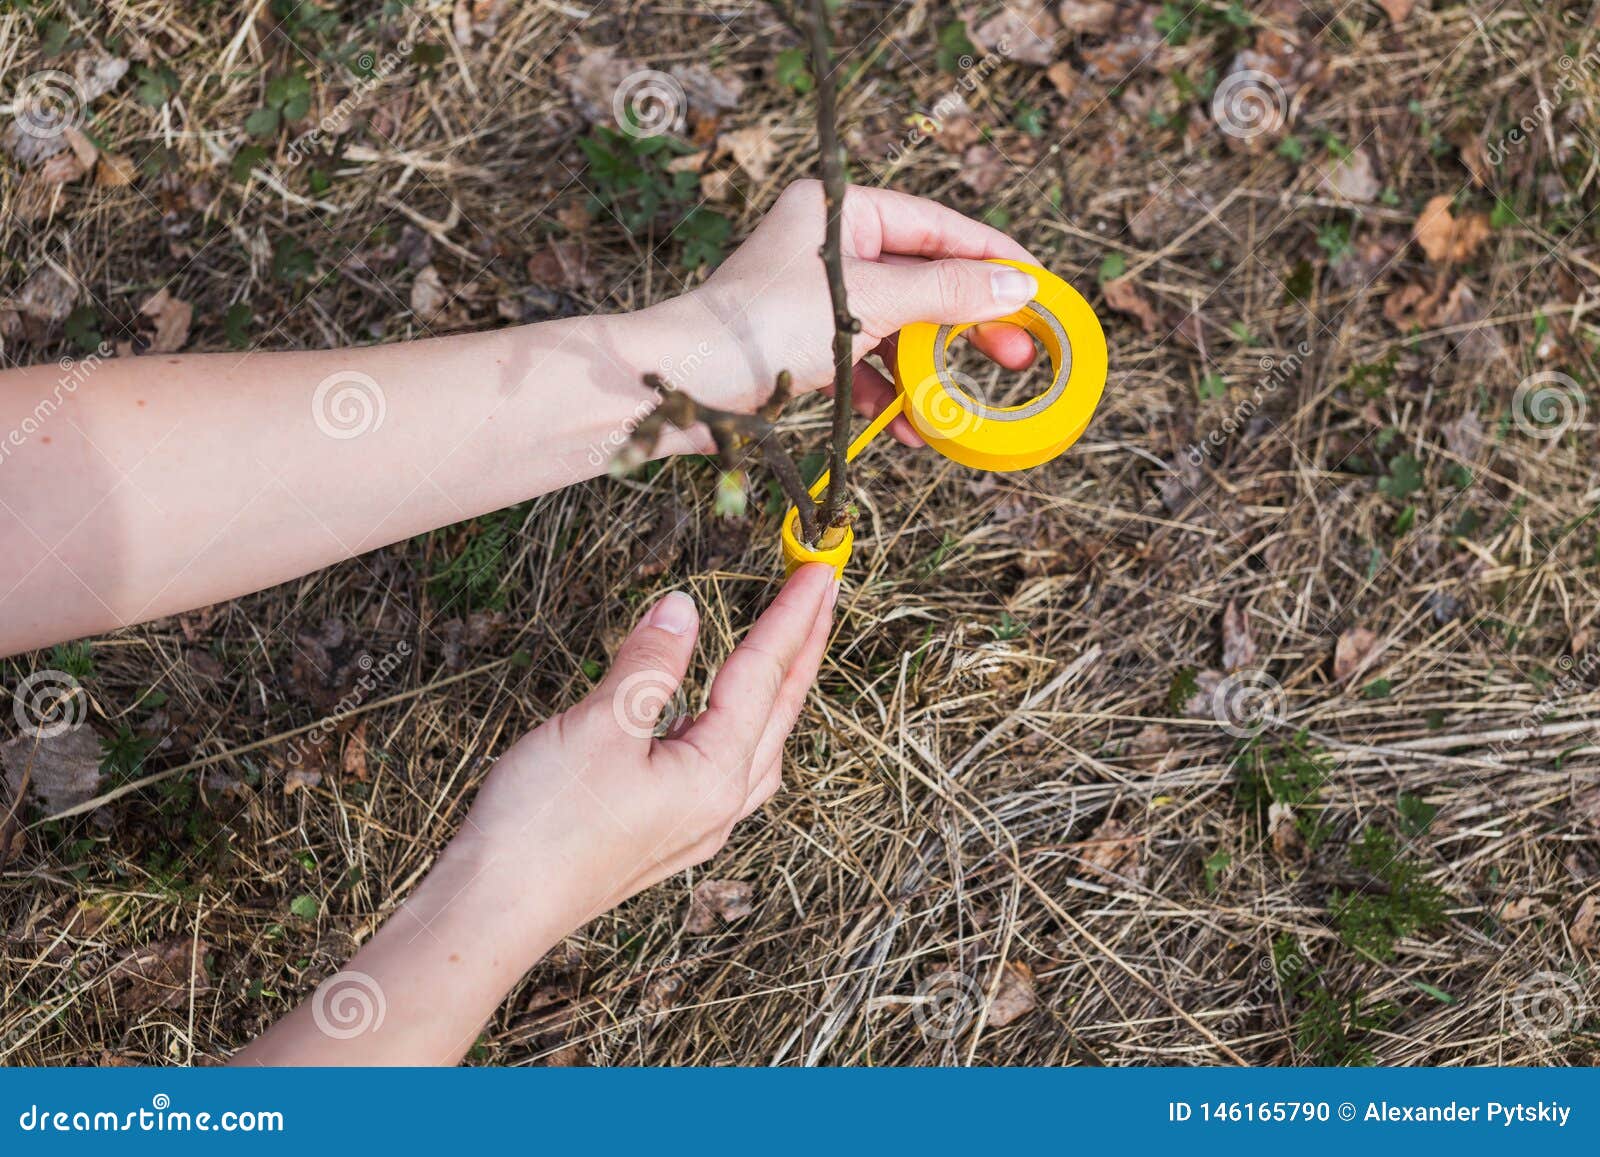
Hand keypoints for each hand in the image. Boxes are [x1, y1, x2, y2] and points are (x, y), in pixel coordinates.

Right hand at [446, 564, 837, 954]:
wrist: (492, 912)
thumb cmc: (541, 827)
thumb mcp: (598, 726)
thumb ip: (648, 664)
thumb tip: (683, 610)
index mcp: (715, 776)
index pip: (765, 674)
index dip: (791, 614)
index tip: (820, 567)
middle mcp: (719, 805)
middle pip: (780, 710)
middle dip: (803, 648)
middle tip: (823, 594)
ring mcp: (695, 826)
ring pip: (759, 745)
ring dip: (777, 691)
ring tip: (789, 649)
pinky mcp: (664, 835)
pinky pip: (724, 769)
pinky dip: (736, 727)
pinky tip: (713, 716)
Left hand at [662, 181, 1043, 443]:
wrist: (680, 387)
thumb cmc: (762, 326)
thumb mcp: (868, 302)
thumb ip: (947, 295)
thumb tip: (1019, 287)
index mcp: (839, 213)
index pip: (936, 226)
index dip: (991, 258)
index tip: (1037, 289)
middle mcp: (829, 248)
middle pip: (921, 280)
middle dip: (968, 325)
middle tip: (1017, 357)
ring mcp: (816, 300)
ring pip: (895, 329)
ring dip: (930, 369)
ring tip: (963, 403)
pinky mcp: (804, 349)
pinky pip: (863, 365)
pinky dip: (889, 394)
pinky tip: (912, 428)